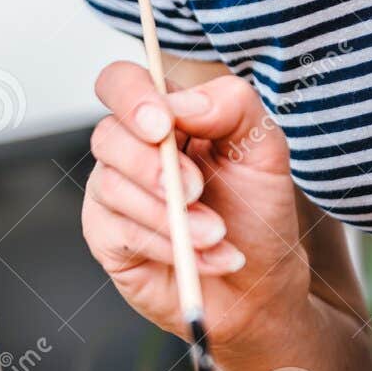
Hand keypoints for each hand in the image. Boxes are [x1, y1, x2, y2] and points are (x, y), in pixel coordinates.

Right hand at [82, 61, 308, 349]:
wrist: (258, 287)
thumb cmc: (257, 214)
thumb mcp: (264, 150)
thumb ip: (232, 106)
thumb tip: (180, 103)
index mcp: (165, 117)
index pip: (121, 83)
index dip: (131, 97)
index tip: (163, 126)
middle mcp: (131, 151)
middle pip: (107, 135)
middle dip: (153, 167)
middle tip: (197, 191)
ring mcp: (113, 194)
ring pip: (112, 187)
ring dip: (171, 216)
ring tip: (216, 235)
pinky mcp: (107, 238)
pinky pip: (120, 231)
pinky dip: (166, 244)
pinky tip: (203, 257)